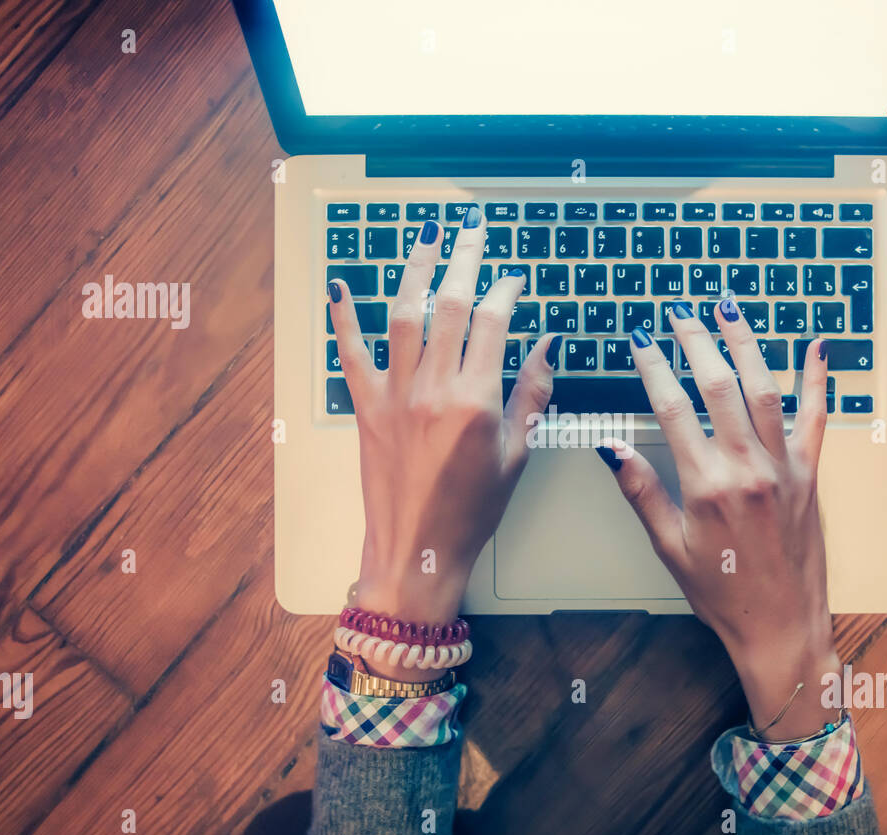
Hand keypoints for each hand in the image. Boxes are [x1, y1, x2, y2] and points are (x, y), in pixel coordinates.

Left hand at [328, 208, 559, 680]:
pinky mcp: (366, 407)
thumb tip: (545, 347)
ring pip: (404, 314)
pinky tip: (340, 286)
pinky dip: (344, 317)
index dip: (506, 291)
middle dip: (464, 259)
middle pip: (451, 305)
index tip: (514, 278)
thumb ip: (532, 395)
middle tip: (472, 230)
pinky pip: (352, 352)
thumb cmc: (472, 512)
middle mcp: (434, 388)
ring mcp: (395, 394)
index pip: (494, 323)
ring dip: (414, 270)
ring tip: (425, 238)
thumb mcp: (516, 455)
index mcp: (477, 400)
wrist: (416, 552)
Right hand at [599, 300, 840, 740]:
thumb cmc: (722, 594)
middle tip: (679, 313)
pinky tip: (817, 347)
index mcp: (706, 486)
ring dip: (746, 344)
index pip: (672, 409)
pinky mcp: (810, 474)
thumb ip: (641, 492)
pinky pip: (816, 418)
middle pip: (718, 386)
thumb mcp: (669, 548)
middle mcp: (747, 468)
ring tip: (728, 309)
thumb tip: (610, 448)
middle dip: (695, 342)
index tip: (640, 340)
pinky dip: (818, 381)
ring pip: (764, 389)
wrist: (782, 626)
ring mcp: (783, 468)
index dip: (653, 367)